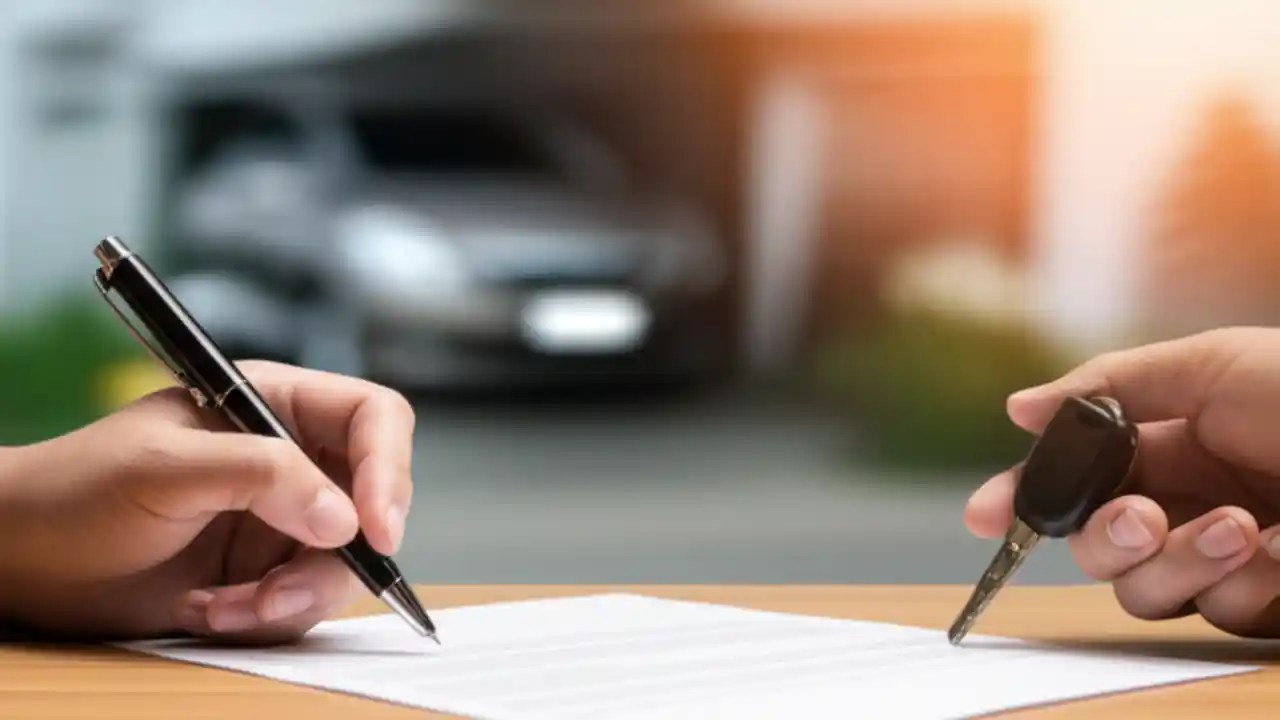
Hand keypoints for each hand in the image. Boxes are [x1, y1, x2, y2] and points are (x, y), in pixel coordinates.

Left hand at [0, 361, 414, 641]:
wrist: (25, 562)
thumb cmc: (78, 490)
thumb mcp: (166, 469)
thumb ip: (261, 477)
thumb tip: (345, 519)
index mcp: (274, 405)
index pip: (372, 419)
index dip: (388, 468)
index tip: (376, 528)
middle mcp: (291, 461)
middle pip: (373, 502)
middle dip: (336, 557)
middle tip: (281, 590)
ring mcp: (282, 521)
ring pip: (345, 564)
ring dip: (292, 597)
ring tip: (226, 606)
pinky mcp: (266, 573)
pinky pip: (305, 604)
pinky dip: (266, 618)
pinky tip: (209, 610)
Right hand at [966, 327, 1279, 636]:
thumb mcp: (1215, 366)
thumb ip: (1109, 388)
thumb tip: (1019, 408)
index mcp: (1171, 441)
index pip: (1078, 474)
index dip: (1027, 495)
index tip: (985, 515)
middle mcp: (1189, 501)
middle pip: (1095, 542)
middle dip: (1105, 536)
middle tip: (1143, 517)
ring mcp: (1227, 556)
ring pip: (1143, 588)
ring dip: (1180, 560)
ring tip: (1240, 527)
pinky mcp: (1266, 602)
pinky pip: (1216, 613)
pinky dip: (1243, 583)